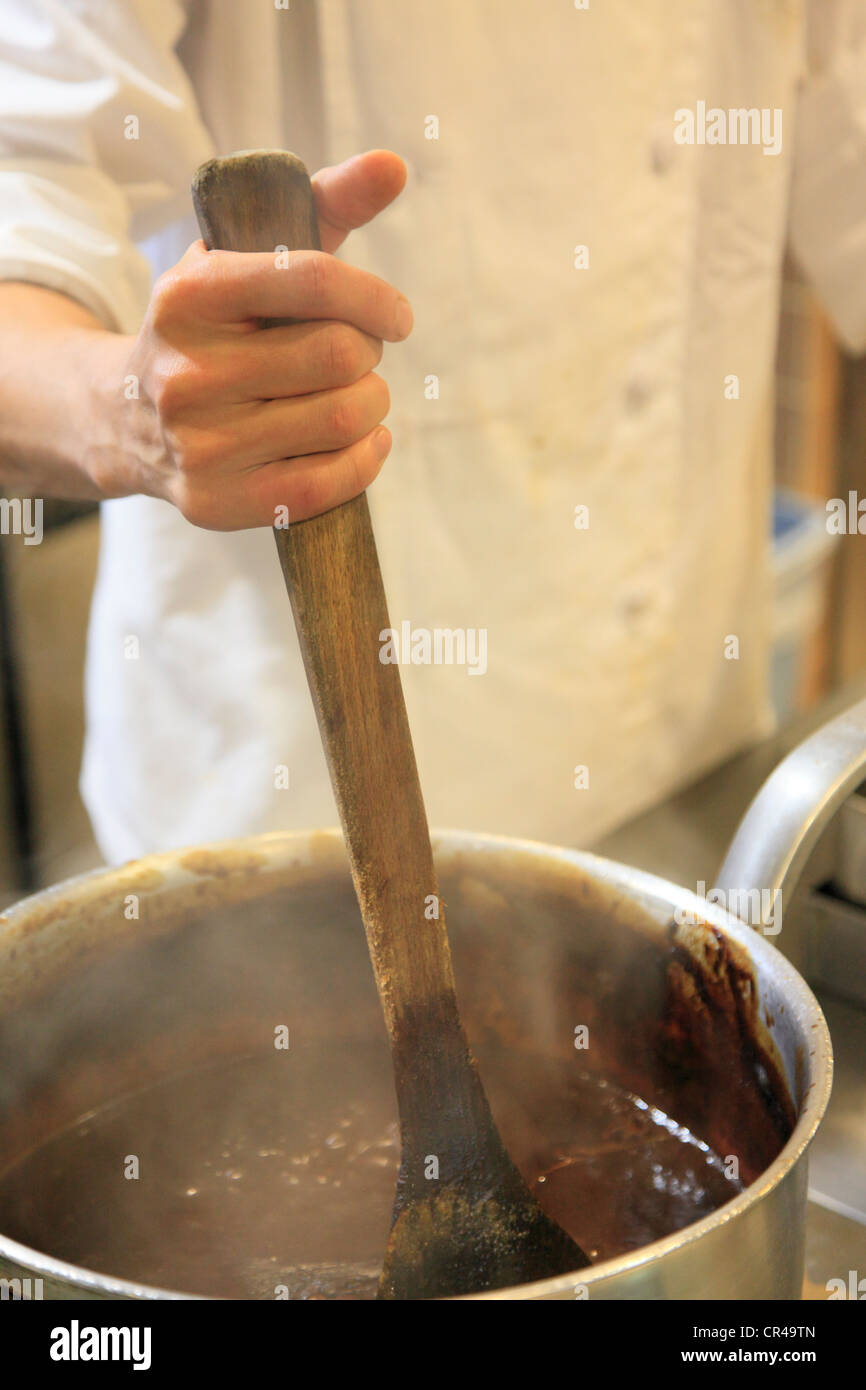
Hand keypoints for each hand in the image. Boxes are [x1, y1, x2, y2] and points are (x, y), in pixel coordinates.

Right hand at [112, 150, 410, 528]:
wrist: (126, 416)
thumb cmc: (215, 327)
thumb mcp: (249, 255)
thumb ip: (323, 204)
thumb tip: (394, 165)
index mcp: (190, 296)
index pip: (314, 281)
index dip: (377, 299)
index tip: (394, 316)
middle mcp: (187, 373)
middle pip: (341, 355)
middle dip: (368, 354)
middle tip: (356, 358)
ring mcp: (199, 445)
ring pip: (344, 418)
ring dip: (372, 405)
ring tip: (351, 395)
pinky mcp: (216, 502)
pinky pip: (329, 484)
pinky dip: (366, 459)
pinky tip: (360, 439)